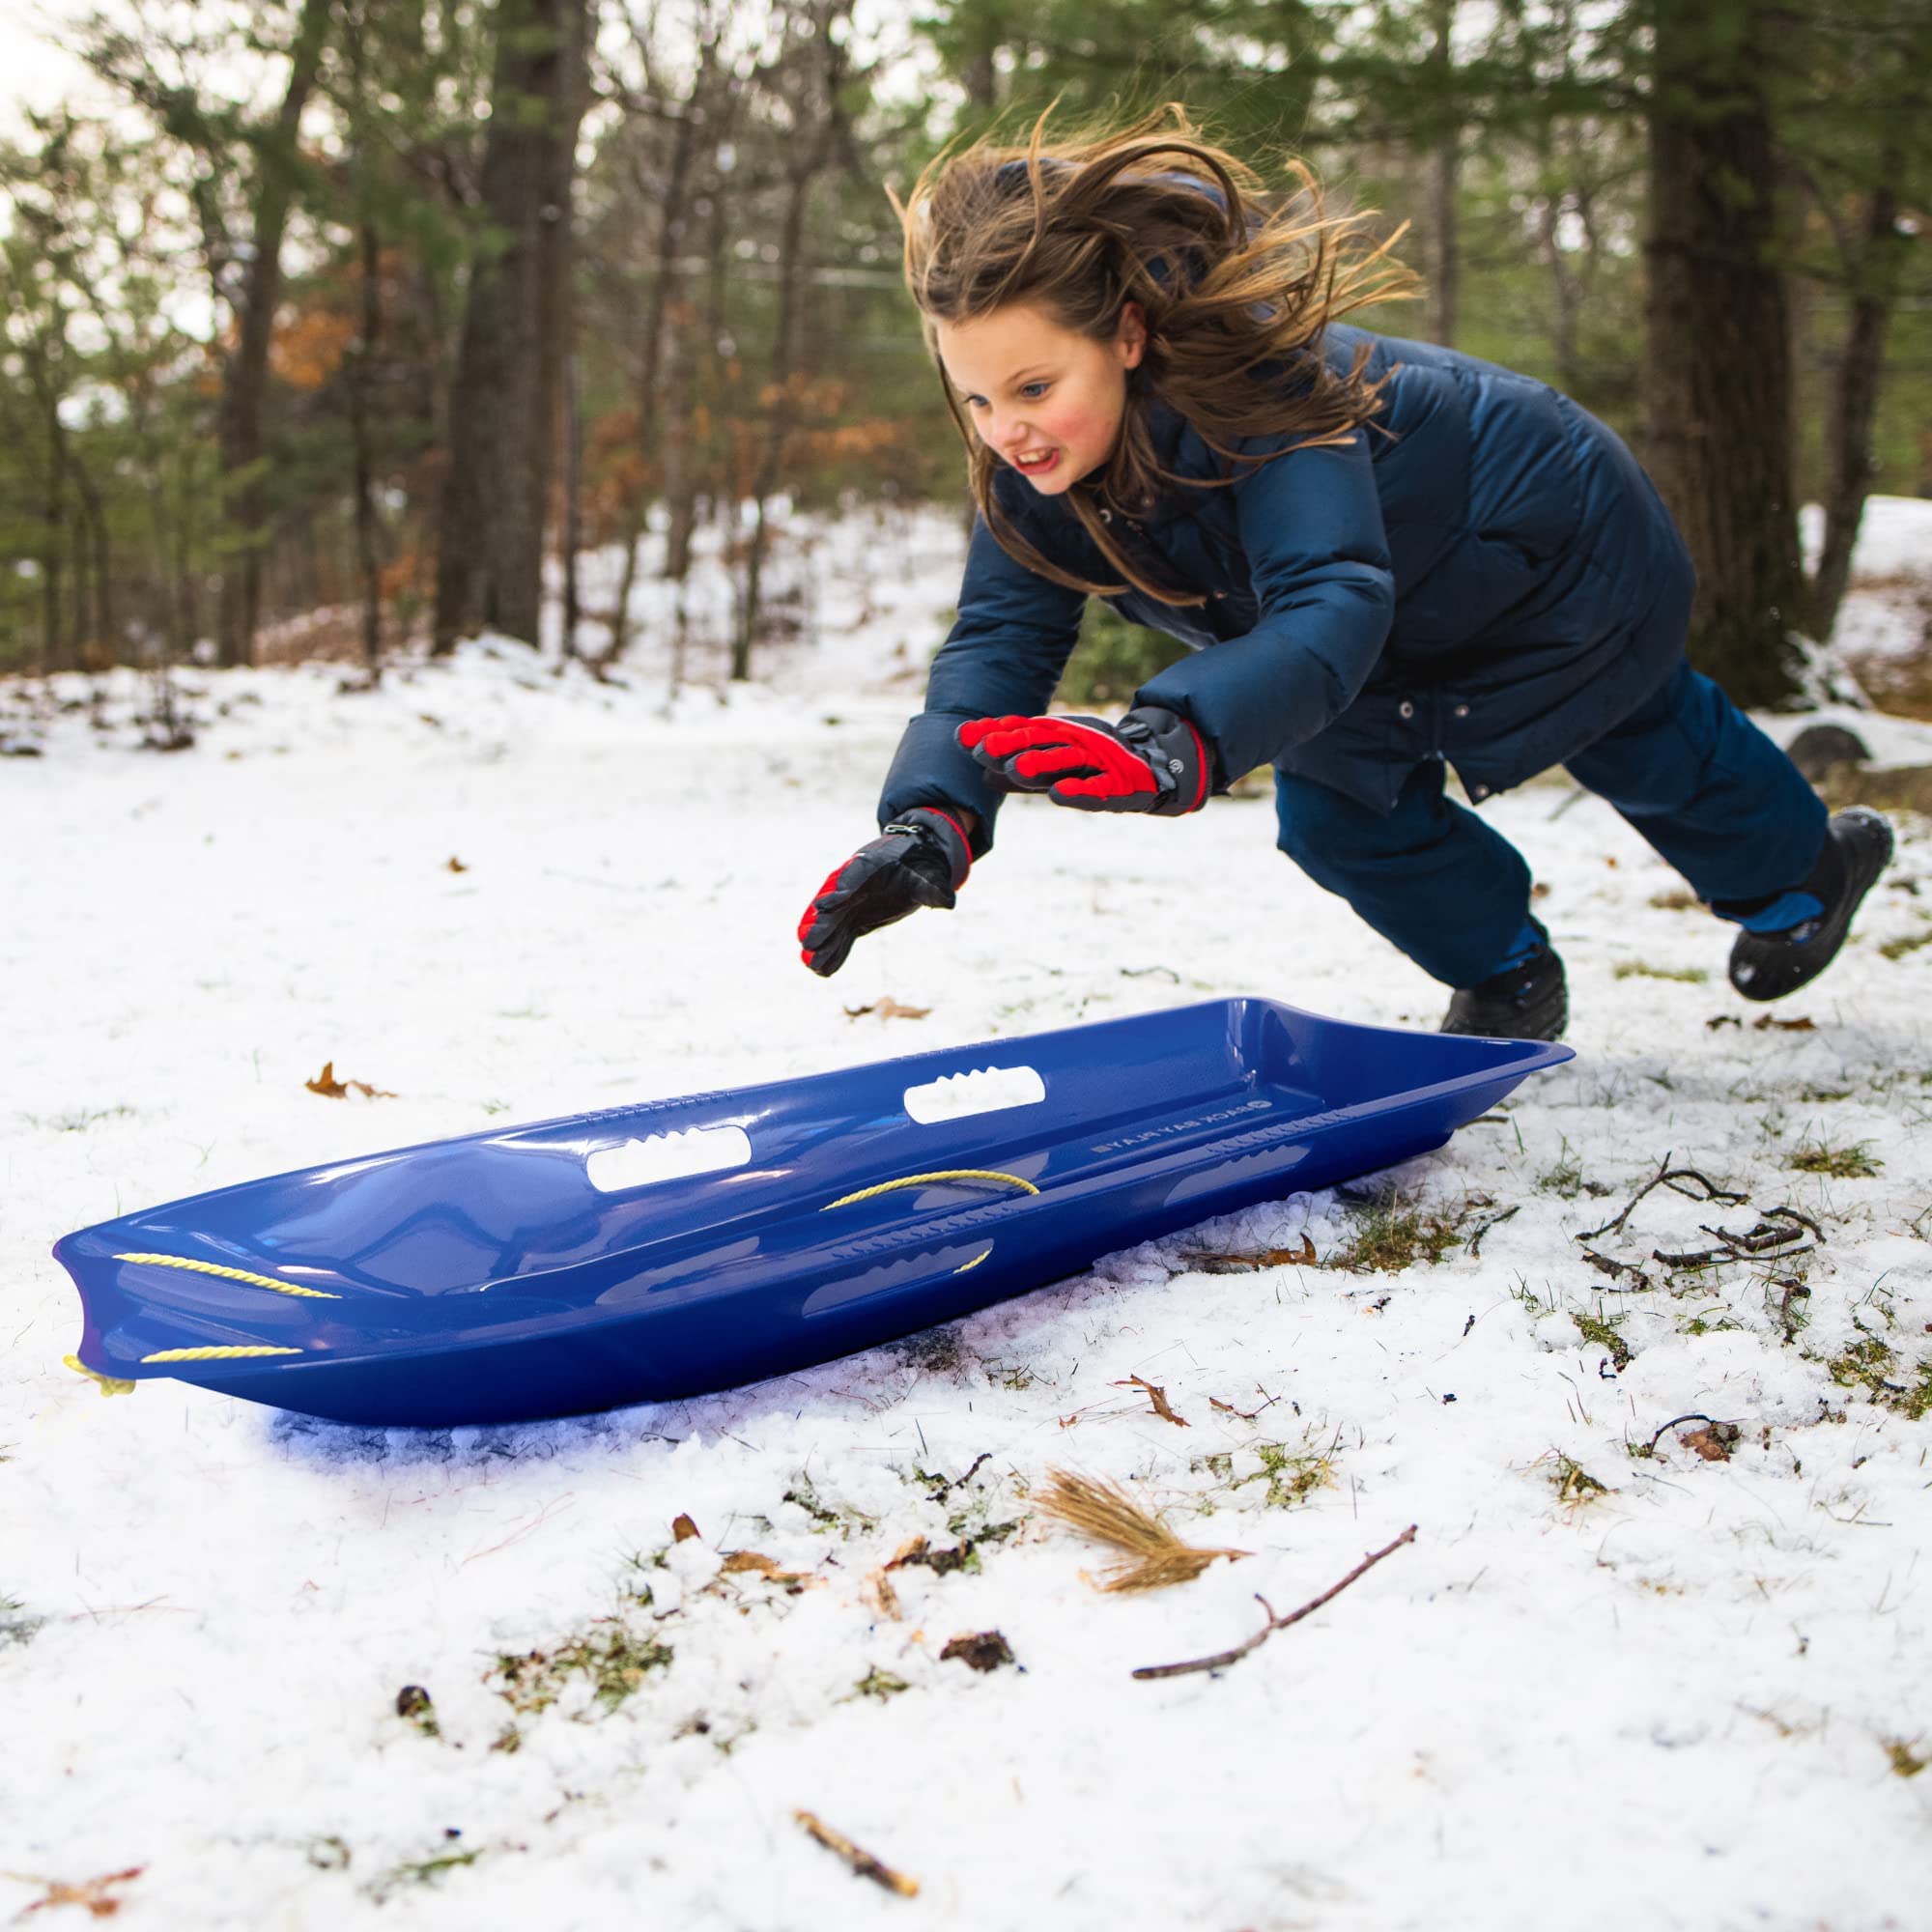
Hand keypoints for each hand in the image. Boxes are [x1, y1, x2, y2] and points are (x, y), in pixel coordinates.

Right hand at [797, 808, 971, 977]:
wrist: (912, 864)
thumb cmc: (919, 866)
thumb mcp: (930, 876)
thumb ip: (934, 890)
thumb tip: (949, 901)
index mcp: (872, 865)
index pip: (852, 876)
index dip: (838, 891)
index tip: (824, 906)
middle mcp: (855, 884)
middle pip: (835, 903)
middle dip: (821, 922)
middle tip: (807, 940)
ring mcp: (853, 903)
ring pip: (833, 923)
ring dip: (821, 942)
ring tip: (808, 962)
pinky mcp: (855, 918)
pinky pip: (842, 936)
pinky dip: (833, 951)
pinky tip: (821, 970)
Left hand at [957, 706, 1208, 815]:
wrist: (1152, 772)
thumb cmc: (1095, 768)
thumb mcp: (1055, 767)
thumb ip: (1020, 775)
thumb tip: (983, 775)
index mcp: (1056, 738)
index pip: (1020, 732)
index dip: (992, 733)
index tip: (962, 737)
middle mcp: (1074, 744)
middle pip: (1039, 741)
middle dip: (1011, 744)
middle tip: (984, 748)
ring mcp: (1097, 762)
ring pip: (1065, 761)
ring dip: (1040, 764)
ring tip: (1017, 768)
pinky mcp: (1118, 784)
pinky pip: (1097, 789)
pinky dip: (1079, 791)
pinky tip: (1058, 796)